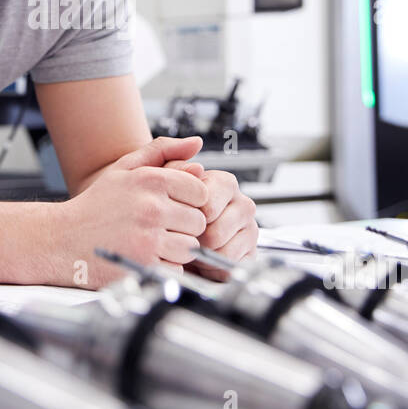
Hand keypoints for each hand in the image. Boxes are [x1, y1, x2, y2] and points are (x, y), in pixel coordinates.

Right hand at [56, 136, 208, 289]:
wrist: (61, 239)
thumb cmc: (95, 205)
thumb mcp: (124, 169)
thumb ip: (162, 151)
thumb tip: (196, 143)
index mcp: (151, 180)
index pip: (201, 192)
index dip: (188, 202)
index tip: (171, 206)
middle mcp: (152, 207)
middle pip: (198, 222)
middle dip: (182, 226)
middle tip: (158, 227)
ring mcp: (149, 239)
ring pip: (190, 247)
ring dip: (175, 248)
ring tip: (150, 242)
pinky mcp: (145, 266)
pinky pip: (176, 268)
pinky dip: (164, 266)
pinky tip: (145, 257)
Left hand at [164, 160, 258, 281]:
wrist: (170, 246)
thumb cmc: (165, 212)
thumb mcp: (157, 179)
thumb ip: (171, 156)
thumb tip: (195, 143)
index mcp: (224, 183)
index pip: (207, 199)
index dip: (186, 213)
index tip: (176, 214)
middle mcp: (241, 203)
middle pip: (215, 226)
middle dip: (193, 234)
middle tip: (183, 233)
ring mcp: (249, 228)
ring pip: (220, 246)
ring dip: (200, 251)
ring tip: (193, 245)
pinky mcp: (250, 252)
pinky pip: (228, 263)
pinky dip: (211, 265)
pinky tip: (204, 258)